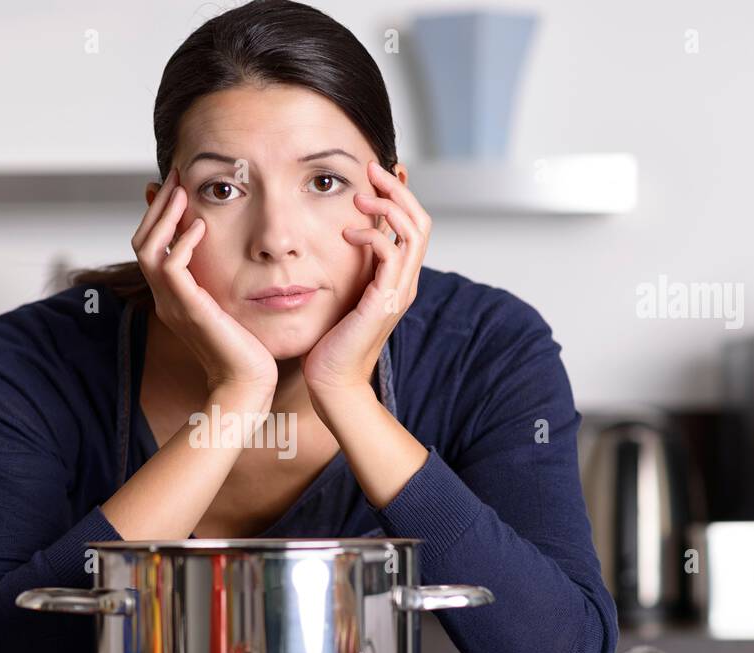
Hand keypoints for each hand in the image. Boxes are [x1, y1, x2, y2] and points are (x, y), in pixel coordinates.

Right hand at [133, 168, 276, 403]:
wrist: (247, 386)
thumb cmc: (248, 351)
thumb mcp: (232, 307)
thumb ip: (224, 283)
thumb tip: (235, 261)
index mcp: (174, 298)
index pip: (153, 247)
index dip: (160, 215)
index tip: (176, 187)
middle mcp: (166, 299)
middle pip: (143, 241)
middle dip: (159, 206)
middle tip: (176, 176)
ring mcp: (173, 304)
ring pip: (149, 248)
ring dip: (165, 215)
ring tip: (183, 191)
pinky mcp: (188, 309)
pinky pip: (171, 267)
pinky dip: (182, 243)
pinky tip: (199, 227)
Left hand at [301, 160, 431, 401]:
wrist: (333, 383)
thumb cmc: (332, 343)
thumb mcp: (344, 295)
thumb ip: (352, 269)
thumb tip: (342, 238)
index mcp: (399, 279)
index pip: (414, 225)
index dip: (400, 195)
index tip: (375, 174)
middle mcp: (406, 282)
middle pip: (421, 221)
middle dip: (398, 189)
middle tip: (371, 169)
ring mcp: (399, 292)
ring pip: (413, 232)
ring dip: (387, 206)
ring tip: (359, 197)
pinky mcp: (384, 301)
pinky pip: (390, 254)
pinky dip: (372, 235)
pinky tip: (348, 232)